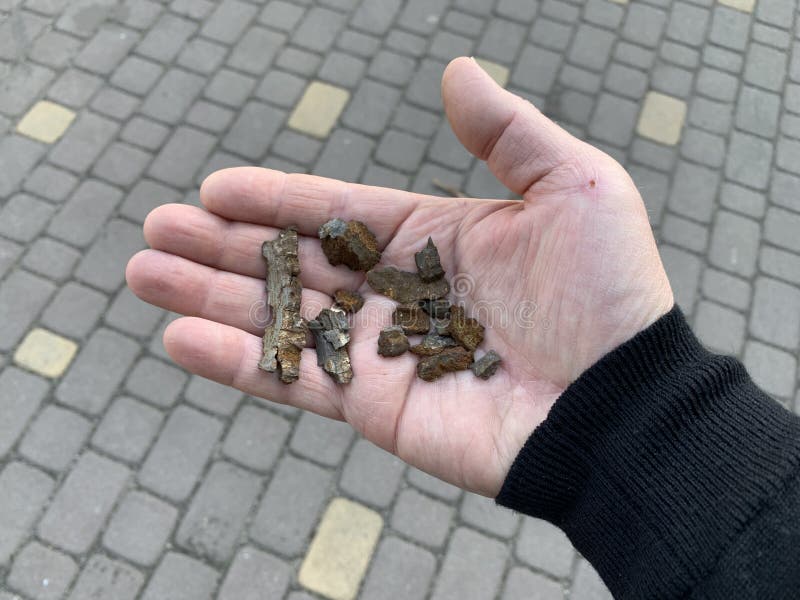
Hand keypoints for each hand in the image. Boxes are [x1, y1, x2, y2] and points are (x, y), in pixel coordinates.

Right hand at [126, 58, 672, 496]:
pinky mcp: (373, 406)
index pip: (335, 212)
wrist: (621, 400)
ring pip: (278, 319)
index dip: (275, 199)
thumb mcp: (571, 184)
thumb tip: (455, 71)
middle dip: (224, 246)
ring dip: (209, 297)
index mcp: (434, 238)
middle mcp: (397, 293)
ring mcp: (379, 351)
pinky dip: (235, 362)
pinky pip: (291, 380)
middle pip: (293, 263)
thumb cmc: (607, 292)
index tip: (216, 186)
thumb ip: (505, 131)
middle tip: (159, 226)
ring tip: (145, 272)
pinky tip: (179, 339)